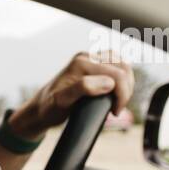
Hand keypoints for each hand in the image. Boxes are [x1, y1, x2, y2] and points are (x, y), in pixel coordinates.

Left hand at [10, 51, 133, 137]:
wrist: (40, 108)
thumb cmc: (49, 107)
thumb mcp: (61, 101)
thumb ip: (83, 89)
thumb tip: (109, 83)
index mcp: (80, 63)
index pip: (117, 75)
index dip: (122, 95)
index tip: (114, 112)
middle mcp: (86, 56)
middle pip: (123, 68)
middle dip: (126, 90)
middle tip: (118, 108)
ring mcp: (91, 58)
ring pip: (123, 64)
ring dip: (127, 83)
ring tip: (119, 101)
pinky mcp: (94, 63)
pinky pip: (118, 65)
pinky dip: (123, 78)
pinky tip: (118, 91)